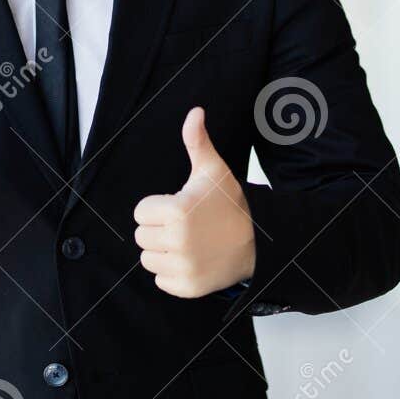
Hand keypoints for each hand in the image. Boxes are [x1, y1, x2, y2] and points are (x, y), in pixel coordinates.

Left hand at [133, 107, 254, 296]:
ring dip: (163, 252)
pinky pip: (161, 280)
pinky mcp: (188, 287)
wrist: (258, 242)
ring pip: (148, 260)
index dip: (158, 208)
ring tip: (188, 242)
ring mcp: (184, 267)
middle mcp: (178, 240)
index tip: (180, 207)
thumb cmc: (229, 203)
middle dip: (158, 229)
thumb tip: (195, 111)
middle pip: (141, 236)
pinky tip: (192, 260)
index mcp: (176, 210)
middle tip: (184, 226)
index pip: (141, 212)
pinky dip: (172, 274)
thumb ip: (197, 142)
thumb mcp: (213, 171)